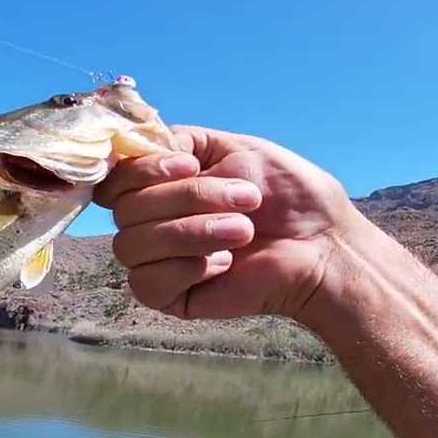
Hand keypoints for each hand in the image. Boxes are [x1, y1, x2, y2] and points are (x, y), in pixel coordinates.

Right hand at [93, 125, 361, 321]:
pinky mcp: (169, 297)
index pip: (113, 179)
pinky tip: (223, 266)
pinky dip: (184, 268)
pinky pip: (146, 282)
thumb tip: (135, 142)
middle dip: (187, 198)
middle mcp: (150, 222)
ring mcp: (156, 261)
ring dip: (191, 232)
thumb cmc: (289, 195)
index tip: (189, 165)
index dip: (141, 170)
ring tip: (243, 231)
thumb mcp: (237, 148)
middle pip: (124, 210)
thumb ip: (181, 141)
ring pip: (131, 245)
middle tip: (246, 199)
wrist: (324, 245)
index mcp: (160, 187)